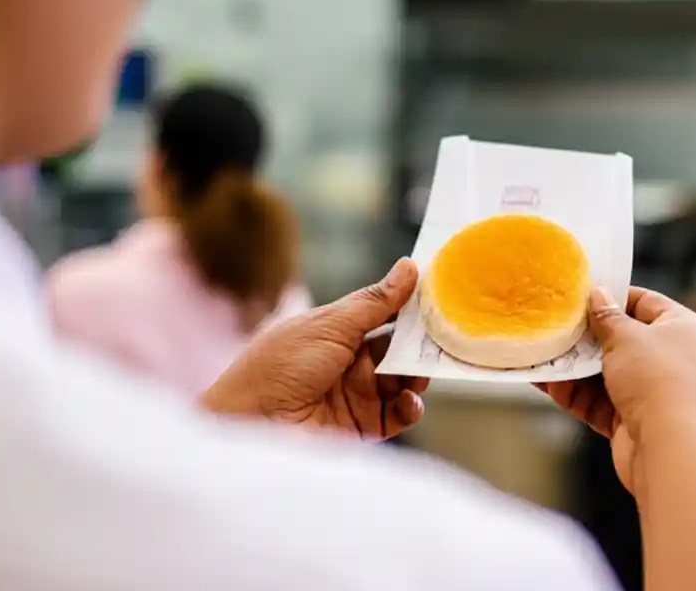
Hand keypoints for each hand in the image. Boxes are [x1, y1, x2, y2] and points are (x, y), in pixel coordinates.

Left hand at [201, 259, 428, 439]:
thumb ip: (375, 302)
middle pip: (398, 351)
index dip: (410, 309)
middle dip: (421, 345)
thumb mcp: (330, 325)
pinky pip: (398, 415)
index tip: (442, 300)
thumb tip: (410, 267)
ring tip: (422, 373)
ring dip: (418, 376)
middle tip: (444, 338)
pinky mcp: (362, 427)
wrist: (251, 423)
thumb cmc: (280, 365)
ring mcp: (357, 396)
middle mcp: (349, 364)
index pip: (384, 317)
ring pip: (403, 382)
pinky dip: (411, 407)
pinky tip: (410, 400)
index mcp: (337, 332)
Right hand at [537, 287, 695, 493]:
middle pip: (624, 342)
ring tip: (543, 358)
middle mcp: (676, 361)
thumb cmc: (660, 383)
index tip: (581, 296)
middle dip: (587, 339)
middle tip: (556, 329)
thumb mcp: (627, 338)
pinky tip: (550, 386)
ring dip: (575, 370)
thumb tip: (599, 295)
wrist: (674, 452)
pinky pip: (603, 403)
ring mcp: (658, 395)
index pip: (646, 303)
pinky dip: (578, 396)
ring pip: (609, 376)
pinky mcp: (639, 424)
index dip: (613, 297)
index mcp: (685, 330)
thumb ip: (608, 316)